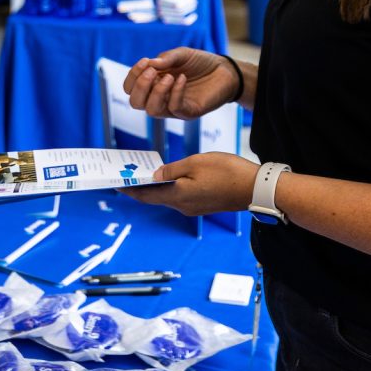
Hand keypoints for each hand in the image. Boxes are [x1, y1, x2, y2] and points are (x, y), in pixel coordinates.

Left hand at [119, 152, 258, 215]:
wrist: (256, 188)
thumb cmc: (227, 172)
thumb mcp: (195, 162)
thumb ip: (172, 169)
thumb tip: (156, 175)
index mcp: (177, 197)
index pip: (145, 195)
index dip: (128, 189)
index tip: (114, 183)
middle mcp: (182, 207)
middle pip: (154, 197)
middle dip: (139, 186)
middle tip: (126, 174)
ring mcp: (193, 208)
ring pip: (167, 197)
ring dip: (155, 186)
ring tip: (144, 172)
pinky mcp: (203, 205)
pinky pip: (180, 196)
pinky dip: (170, 187)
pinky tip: (168, 176)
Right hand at [122, 47, 239, 118]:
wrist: (224, 70)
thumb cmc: (200, 63)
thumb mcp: (181, 54)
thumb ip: (165, 58)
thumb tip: (149, 64)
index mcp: (152, 83)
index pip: (130, 88)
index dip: (132, 76)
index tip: (145, 61)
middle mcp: (159, 98)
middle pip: (135, 102)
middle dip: (139, 86)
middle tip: (152, 71)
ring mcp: (172, 107)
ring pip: (151, 110)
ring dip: (156, 92)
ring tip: (169, 76)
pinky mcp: (188, 112)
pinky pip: (174, 108)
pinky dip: (175, 92)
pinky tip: (182, 78)